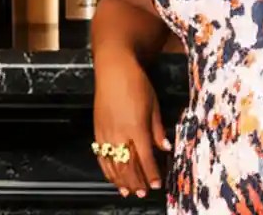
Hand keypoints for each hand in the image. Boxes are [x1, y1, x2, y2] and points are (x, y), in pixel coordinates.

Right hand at [93, 54, 169, 198]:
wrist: (113, 69)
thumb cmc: (137, 83)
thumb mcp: (154, 105)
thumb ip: (158, 129)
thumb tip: (166, 148)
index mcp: (136, 126)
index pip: (145, 157)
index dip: (151, 173)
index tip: (156, 185)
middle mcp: (119, 133)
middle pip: (128, 165)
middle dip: (136, 181)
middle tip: (143, 193)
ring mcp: (105, 132)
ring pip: (113, 163)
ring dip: (121, 179)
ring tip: (128, 191)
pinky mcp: (97, 130)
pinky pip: (100, 155)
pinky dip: (107, 169)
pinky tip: (113, 178)